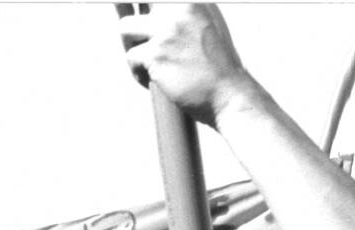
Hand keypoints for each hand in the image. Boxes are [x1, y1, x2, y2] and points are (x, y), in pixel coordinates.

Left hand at [119, 3, 252, 126]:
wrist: (229, 95)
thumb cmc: (219, 68)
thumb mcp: (207, 25)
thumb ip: (184, 15)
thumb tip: (155, 11)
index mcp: (191, 0)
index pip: (155, 0)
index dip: (146, 12)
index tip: (143, 23)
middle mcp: (178, 8)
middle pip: (137, 6)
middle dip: (137, 29)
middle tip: (148, 49)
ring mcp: (167, 30)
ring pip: (125, 28)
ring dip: (133, 48)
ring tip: (150, 66)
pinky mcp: (156, 53)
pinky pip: (130, 57)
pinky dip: (138, 74)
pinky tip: (156, 81)